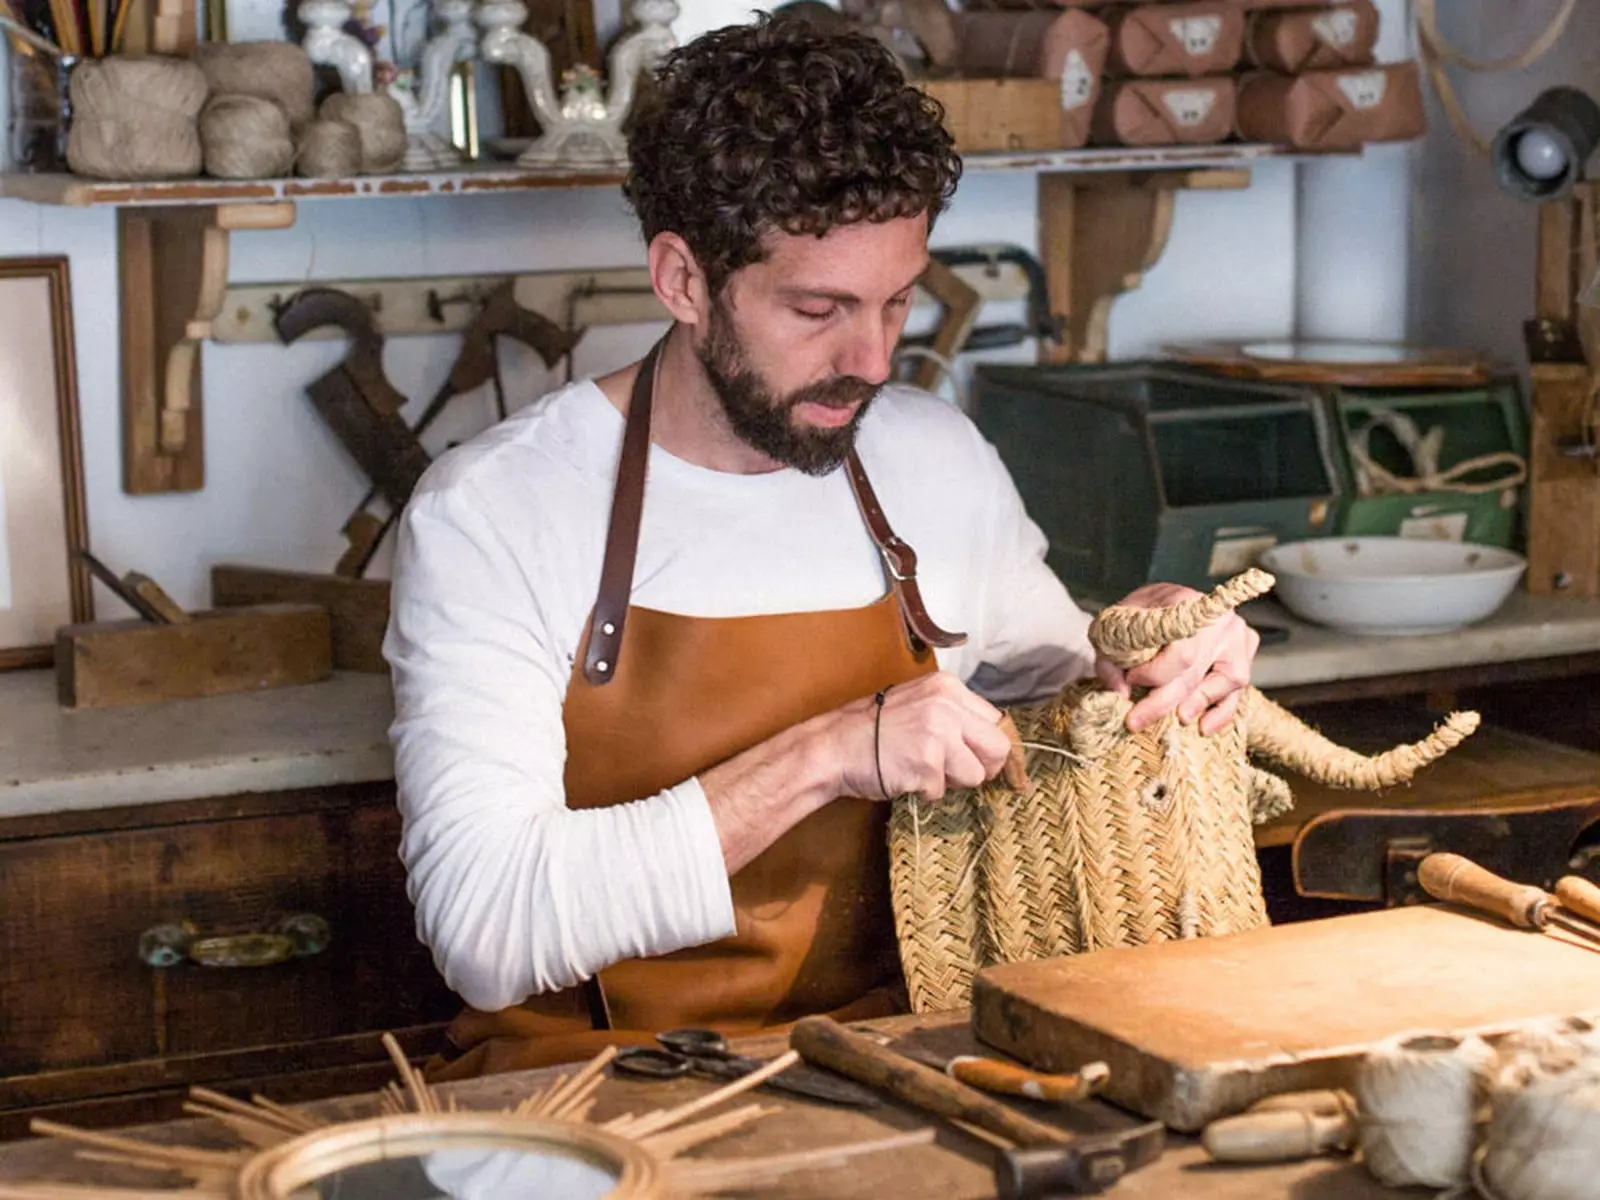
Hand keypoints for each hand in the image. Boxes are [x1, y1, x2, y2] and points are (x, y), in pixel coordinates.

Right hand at [830, 671, 1014, 801]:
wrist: (834, 745)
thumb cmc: (874, 729)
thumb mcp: (919, 703)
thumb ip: (954, 715)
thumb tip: (990, 743)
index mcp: (948, 687)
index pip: (996, 722)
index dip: (988, 747)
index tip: (979, 760)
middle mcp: (948, 705)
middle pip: (998, 748)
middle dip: (982, 767)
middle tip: (956, 773)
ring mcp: (939, 733)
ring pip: (976, 775)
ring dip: (950, 781)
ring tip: (921, 769)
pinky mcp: (927, 763)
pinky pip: (943, 791)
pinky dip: (925, 792)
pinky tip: (904, 775)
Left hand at [1095, 583, 1258, 734]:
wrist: (1166, 601)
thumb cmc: (1142, 614)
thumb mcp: (1115, 625)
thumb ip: (1111, 658)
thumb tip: (1120, 692)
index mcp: (1186, 602)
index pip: (1178, 652)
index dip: (1153, 675)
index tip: (1129, 682)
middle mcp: (1218, 619)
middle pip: (1195, 671)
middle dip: (1162, 702)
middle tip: (1135, 722)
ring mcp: (1237, 636)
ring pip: (1225, 681)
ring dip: (1198, 704)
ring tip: (1178, 719)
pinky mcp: (1246, 653)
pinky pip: (1238, 690)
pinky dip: (1222, 712)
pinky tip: (1203, 727)